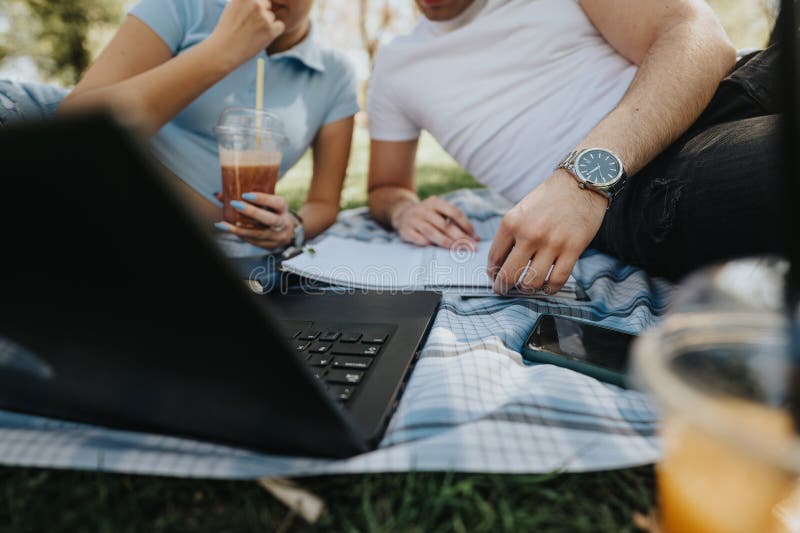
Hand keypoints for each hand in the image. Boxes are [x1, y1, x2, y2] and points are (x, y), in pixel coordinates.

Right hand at [208, 0, 284, 68]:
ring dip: (266, 24)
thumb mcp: (233, 7)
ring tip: (251, 33)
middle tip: (249, 26)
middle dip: (262, 14)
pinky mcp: (270, 30)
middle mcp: (255, 3)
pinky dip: (274, 32)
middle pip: (267, 5)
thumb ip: (247, 2)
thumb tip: (261, 2)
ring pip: (272, 17)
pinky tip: (261, 37)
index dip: (256, 7)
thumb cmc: (227, 29)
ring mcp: (263, 16)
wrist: (224, 50)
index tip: (248, 16)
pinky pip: (280, 26)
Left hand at [214, 193, 295, 250]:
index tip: (246, 195)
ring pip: (258, 234)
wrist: (288, 232)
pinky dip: (240, 235)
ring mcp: (277, 237)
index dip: (262, 199)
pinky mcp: (270, 246)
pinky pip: (253, 241)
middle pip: (269, 219)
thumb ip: (248, 199)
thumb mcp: (267, 204)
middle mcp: (283, 223)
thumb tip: (219, 196)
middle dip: (251, 212)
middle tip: (235, 204)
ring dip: (239, 229)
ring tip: (223, 224)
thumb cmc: (272, 213)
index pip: (276, 203)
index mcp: (283, 209)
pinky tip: (230, 230)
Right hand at [392, 196, 479, 249]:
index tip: (475, 238)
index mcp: (435, 202)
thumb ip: (455, 222)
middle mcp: (424, 209)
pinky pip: (418, 239)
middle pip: (445, 225)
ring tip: (457, 250)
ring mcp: (414, 219)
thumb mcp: (439, 212)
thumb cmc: (428, 215)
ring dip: (446, 242)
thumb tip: (475, 238)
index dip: (466, 225)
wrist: (402, 213)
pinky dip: (427, 244)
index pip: (454, 213)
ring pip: (432, 232)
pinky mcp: (405, 230)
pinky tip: (436, 250)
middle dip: (460, 238)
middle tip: (471, 248)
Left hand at [488, 170, 607, 294]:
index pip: (494, 258)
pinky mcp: (573, 248)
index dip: (492, 273)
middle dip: (503, 287)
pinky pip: (557, 280)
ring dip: (527, 289)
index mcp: (511, 222)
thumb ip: (511, 234)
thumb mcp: (521, 210)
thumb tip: (502, 264)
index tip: (494, 278)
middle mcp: (529, 234)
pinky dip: (550, 289)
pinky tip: (547, 287)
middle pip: (509, 275)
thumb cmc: (550, 197)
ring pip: (532, 282)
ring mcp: (552, 243)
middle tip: (504, 290)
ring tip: (527, 287)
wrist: (582, 181)